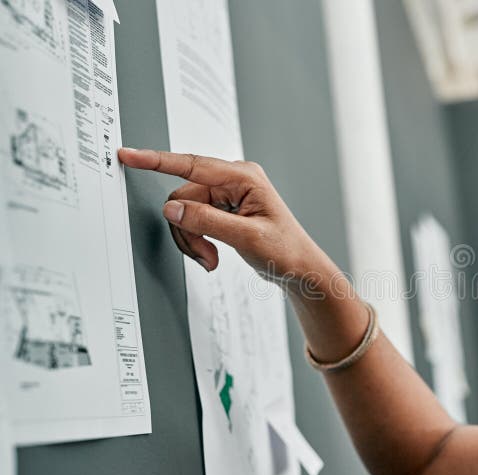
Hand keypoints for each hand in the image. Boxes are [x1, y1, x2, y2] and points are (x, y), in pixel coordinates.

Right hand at [118, 148, 322, 287]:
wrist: (300, 268)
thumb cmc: (285, 251)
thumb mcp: (246, 238)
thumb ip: (207, 221)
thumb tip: (172, 209)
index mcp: (243, 177)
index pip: (192, 165)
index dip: (156, 161)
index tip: (128, 155)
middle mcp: (234, 179)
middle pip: (184, 198)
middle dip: (188, 231)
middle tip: (205, 257)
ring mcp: (228, 194)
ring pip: (185, 212)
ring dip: (193, 239)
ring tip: (211, 259)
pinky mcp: (224, 208)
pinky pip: (194, 219)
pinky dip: (198, 240)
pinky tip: (212, 254)